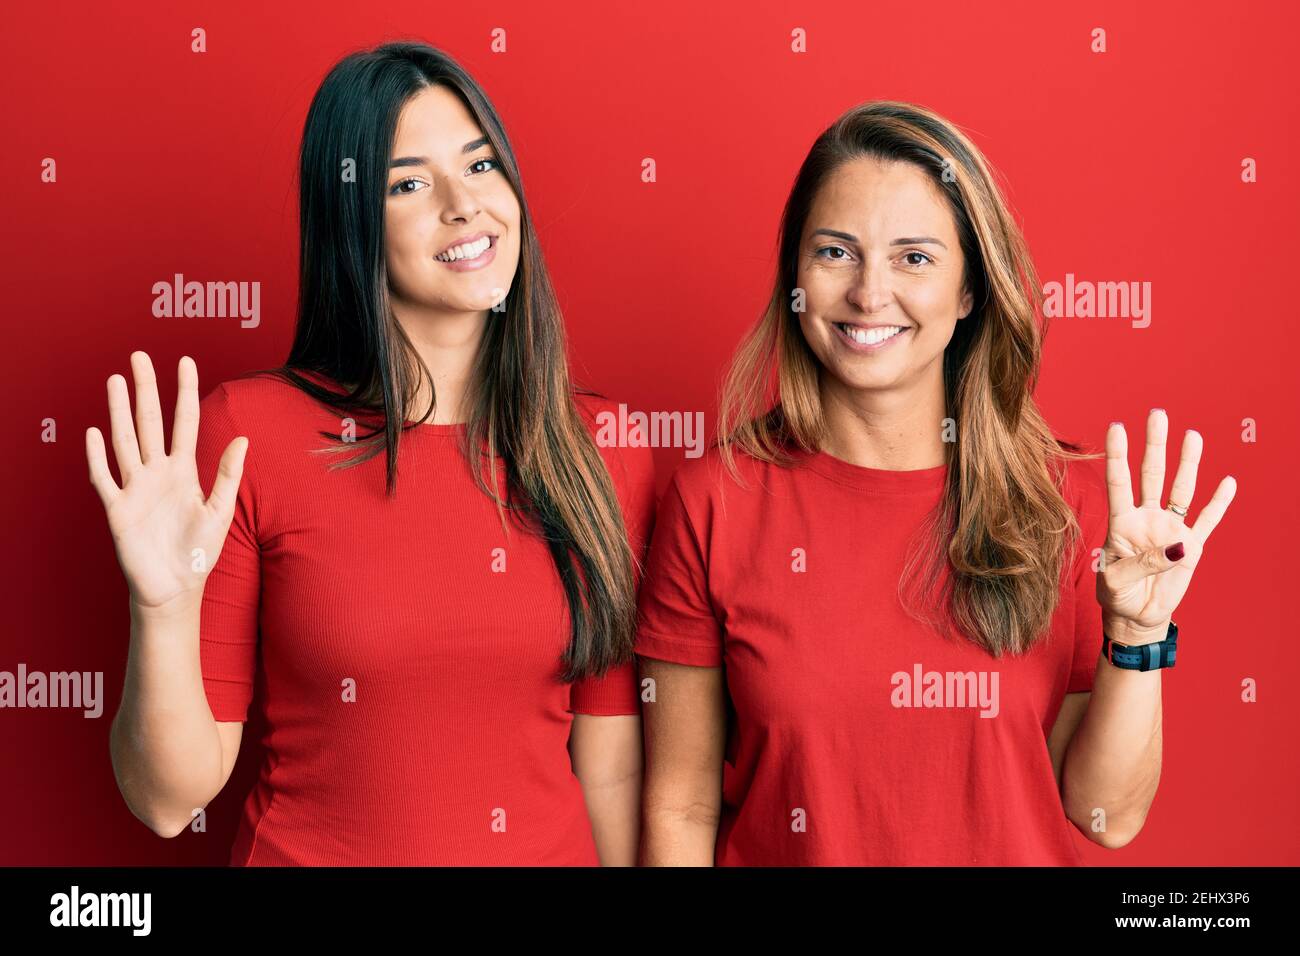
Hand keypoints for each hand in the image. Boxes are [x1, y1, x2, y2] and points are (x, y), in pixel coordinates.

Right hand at [85, 352, 248, 610]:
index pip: (184, 422)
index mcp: (184, 471)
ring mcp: (135, 488)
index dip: (185, 392)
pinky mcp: (117, 509)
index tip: (186, 361)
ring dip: (119, 411)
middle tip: (139, 355)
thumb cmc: (199, 552)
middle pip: (150, 422)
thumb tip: (242, 439)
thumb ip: (229, 475)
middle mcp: (157, 473)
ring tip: (115, 380)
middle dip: (145, 389)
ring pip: (125, 441)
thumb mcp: (220, 511)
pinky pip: (104, 478)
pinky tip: (94, 432)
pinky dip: (98, 457)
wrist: (176, 588)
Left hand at [1096, 409, 1235, 640]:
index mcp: (1121, 522)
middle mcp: (1146, 519)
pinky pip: (1208, 521)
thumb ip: (1142, 563)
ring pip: (1181, 490)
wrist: (1135, 616)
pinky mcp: (1191, 547)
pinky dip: (1218, 503)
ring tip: (1192, 436)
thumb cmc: (1116, 595)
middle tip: (1158, 414)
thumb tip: (1179, 547)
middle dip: (1155, 445)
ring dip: (1188, 464)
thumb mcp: (1116, 581)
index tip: (1116, 426)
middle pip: (1151, 475)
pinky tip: (1227, 482)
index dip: (1117, 455)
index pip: (1118, 482)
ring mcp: (1170, 530)